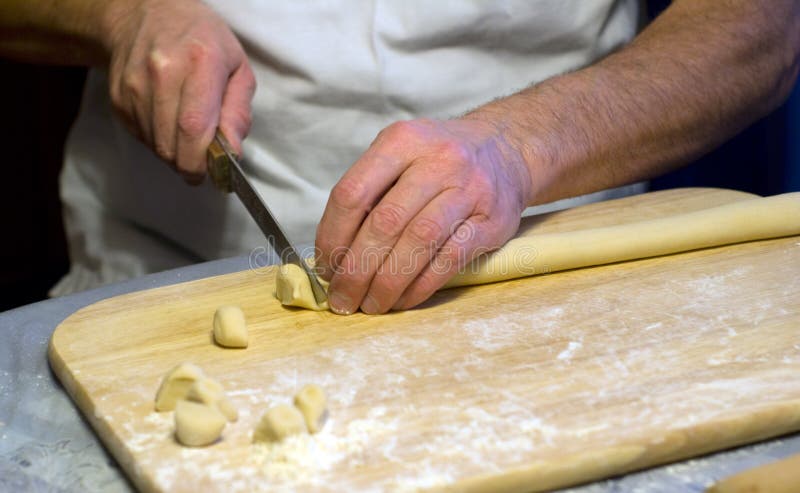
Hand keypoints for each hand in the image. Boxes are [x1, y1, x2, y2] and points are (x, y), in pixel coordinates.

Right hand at [104, 0, 254, 182]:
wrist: (145, 14)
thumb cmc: (202, 40)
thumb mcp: (237, 67)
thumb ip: (238, 112)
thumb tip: (232, 152)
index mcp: (199, 61)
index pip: (195, 127)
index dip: (202, 160)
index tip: (212, 172)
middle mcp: (162, 72)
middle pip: (173, 145)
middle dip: (190, 164)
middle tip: (202, 161)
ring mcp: (134, 86)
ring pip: (156, 146)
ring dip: (175, 152)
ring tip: (186, 132)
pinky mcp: (117, 98)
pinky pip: (141, 137)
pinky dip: (158, 140)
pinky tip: (167, 119)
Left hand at [315, 118, 532, 313]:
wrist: (506, 149)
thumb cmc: (438, 160)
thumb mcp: (401, 153)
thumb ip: (369, 192)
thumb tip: (333, 254)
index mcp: (402, 140)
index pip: (353, 193)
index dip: (332, 237)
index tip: (325, 268)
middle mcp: (438, 160)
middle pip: (385, 223)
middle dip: (356, 270)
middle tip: (343, 298)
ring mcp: (469, 189)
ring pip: (418, 242)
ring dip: (387, 283)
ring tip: (371, 305)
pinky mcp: (493, 220)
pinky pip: (450, 259)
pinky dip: (420, 286)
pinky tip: (403, 300)